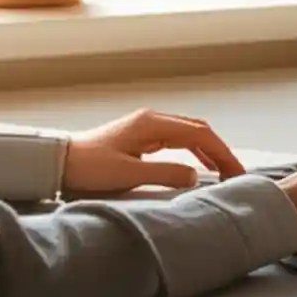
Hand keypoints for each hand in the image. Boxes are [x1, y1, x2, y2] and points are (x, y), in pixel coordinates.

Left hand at [62, 109, 246, 193]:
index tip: (237, 173)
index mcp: (153, 124)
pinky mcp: (140, 137)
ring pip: (189, 134)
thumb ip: (165, 174)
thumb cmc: (89, 168)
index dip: (223, 154)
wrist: (58, 163)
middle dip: (220, 151)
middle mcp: (153, 120)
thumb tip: (195, 176)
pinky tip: (199, 165)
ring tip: (224, 172)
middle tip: (236, 174)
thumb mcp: (129, 175)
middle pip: (198, 130)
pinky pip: (176, 140)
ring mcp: (146, 127)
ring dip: (208, 151)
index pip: (200, 135)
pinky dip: (193, 151)